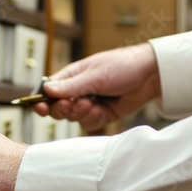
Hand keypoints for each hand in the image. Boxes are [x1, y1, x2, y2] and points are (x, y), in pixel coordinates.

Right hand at [33, 43, 160, 131]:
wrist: (150, 76)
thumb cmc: (122, 66)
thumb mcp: (95, 75)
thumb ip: (71, 86)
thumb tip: (46, 89)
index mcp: (71, 77)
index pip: (49, 91)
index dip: (42, 101)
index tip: (41, 108)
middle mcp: (77, 91)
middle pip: (58, 109)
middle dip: (65, 110)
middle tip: (77, 105)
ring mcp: (89, 104)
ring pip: (73, 119)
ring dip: (82, 114)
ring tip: (94, 104)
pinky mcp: (101, 115)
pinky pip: (89, 124)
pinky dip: (94, 119)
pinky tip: (103, 110)